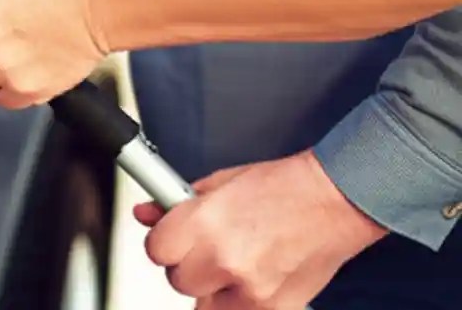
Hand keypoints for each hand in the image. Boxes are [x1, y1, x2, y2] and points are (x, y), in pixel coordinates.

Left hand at [135, 150, 387, 308]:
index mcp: (205, 224)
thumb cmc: (283, 187)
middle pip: (178, 280)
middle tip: (208, 250)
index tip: (173, 239)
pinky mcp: (273, 308)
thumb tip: (146, 215)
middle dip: (189, 266)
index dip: (164, 243)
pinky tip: (253, 278)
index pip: (156, 251)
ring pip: (204, 304)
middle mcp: (224, 259)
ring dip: (213, 289)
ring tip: (235, 263)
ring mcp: (250, 289)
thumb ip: (175, 206)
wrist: (336, 200)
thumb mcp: (218, 184)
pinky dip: (239, 302)